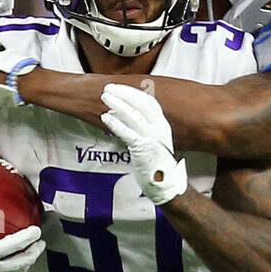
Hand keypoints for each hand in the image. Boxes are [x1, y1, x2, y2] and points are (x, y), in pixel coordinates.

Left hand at [100, 84, 186, 205]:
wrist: (165, 184)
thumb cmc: (155, 163)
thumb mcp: (151, 140)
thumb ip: (138, 126)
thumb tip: (117, 113)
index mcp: (162, 124)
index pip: (148, 101)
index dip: (133, 92)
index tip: (119, 87)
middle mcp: (159, 128)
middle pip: (141, 104)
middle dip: (124, 93)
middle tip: (109, 88)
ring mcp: (152, 138)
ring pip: (133, 115)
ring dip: (118, 104)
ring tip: (105, 97)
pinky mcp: (143, 149)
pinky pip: (127, 133)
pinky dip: (116, 123)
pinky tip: (105, 117)